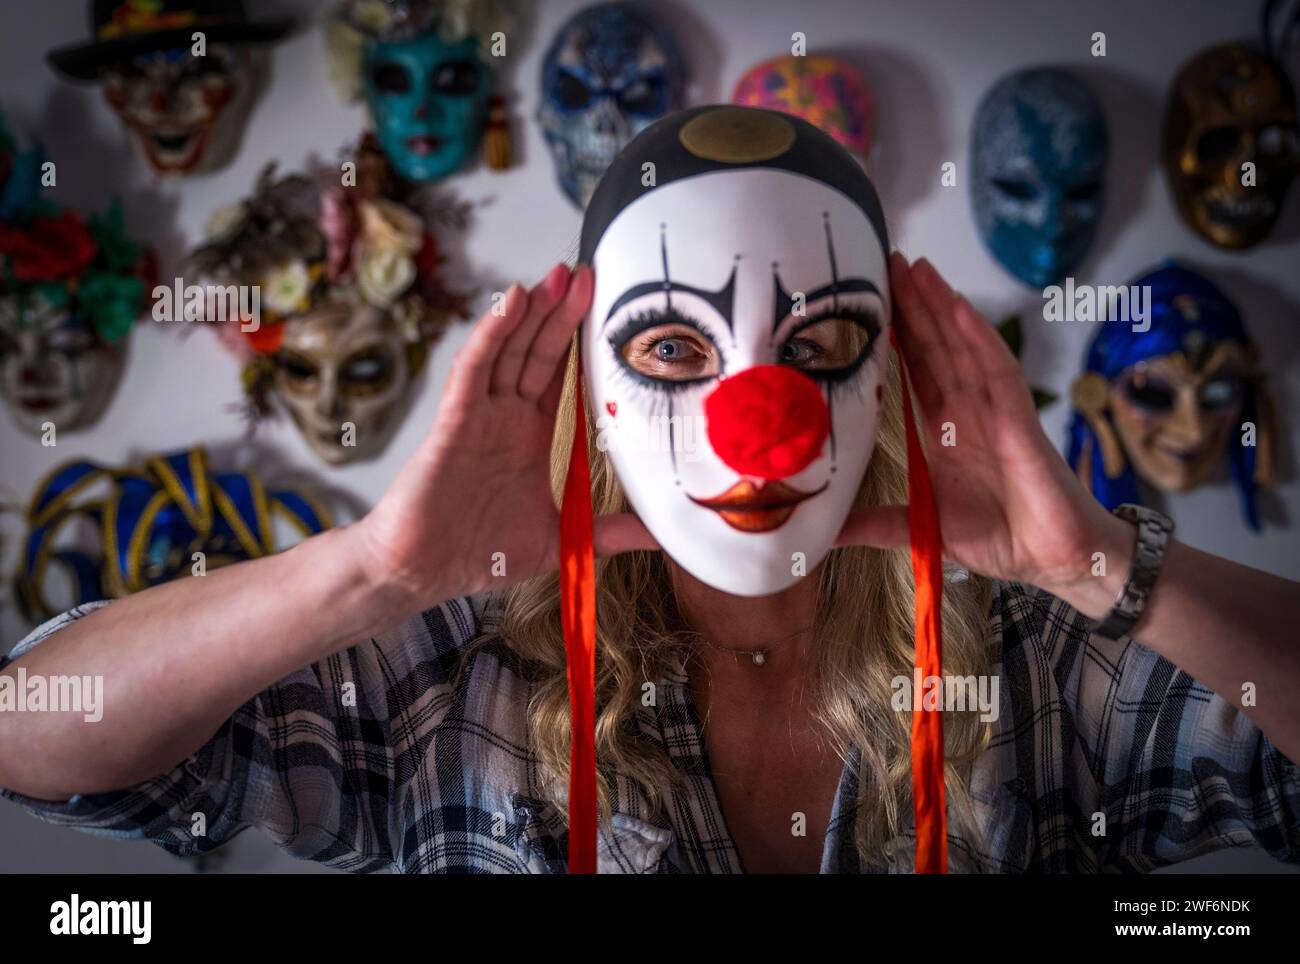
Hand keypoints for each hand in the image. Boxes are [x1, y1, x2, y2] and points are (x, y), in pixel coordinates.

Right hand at [360, 263, 654, 614]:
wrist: (422, 573)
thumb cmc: (478, 556)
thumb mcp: (562, 540)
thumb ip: (610, 532)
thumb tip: (661, 534)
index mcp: (529, 436)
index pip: (560, 376)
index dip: (581, 342)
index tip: (606, 309)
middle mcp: (505, 418)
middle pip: (538, 352)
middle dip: (561, 312)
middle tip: (587, 273)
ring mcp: (478, 415)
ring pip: (508, 350)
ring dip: (532, 311)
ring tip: (559, 275)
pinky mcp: (453, 422)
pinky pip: (474, 370)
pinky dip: (492, 334)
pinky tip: (512, 302)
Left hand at [838, 254, 1131, 614]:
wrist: (1054, 562)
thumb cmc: (1000, 540)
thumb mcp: (921, 530)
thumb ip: (874, 524)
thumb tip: (825, 532)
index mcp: (944, 431)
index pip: (916, 370)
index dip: (896, 335)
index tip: (868, 301)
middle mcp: (969, 412)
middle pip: (937, 347)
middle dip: (914, 304)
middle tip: (886, 258)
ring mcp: (996, 412)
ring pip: (963, 347)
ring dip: (941, 307)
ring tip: (917, 268)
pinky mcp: (1020, 422)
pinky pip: (999, 371)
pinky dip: (978, 339)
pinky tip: (958, 309)